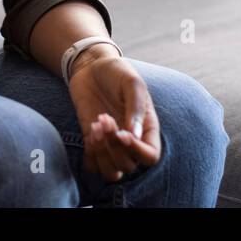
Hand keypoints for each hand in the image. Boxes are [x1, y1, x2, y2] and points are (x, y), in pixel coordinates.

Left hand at [67, 49, 160, 182]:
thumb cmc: (117, 72)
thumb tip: (135, 135)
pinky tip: (90, 132)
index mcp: (147, 127)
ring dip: (102, 155)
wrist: (92, 67)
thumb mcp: (131, 82)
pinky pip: (93, 167)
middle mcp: (131, 141)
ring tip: (96, 127)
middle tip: (105, 118)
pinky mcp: (93, 143)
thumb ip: (135, 106)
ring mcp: (111, 144)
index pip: (151, 156)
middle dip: (114, 146)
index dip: (137, 151)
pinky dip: (90, 156)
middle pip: (129, 166)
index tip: (122, 132)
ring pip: (112, 172)